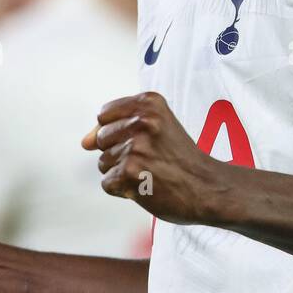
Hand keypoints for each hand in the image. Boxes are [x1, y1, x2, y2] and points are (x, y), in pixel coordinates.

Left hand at [81, 92, 225, 224]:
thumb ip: (117, 126)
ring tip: (149, 172)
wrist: (208, 187)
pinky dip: (123, 189)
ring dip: (122, 172)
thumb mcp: (157, 127)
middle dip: (118, 153)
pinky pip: (107, 183)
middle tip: (149, 159)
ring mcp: (135, 146)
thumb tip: (84, 142)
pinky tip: (145, 186)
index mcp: (149, 102)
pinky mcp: (130, 171)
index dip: (117, 132)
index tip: (140, 140)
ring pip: (103, 162)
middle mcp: (142, 120)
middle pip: (101, 138)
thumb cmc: (181, 159)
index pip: (104, 114)